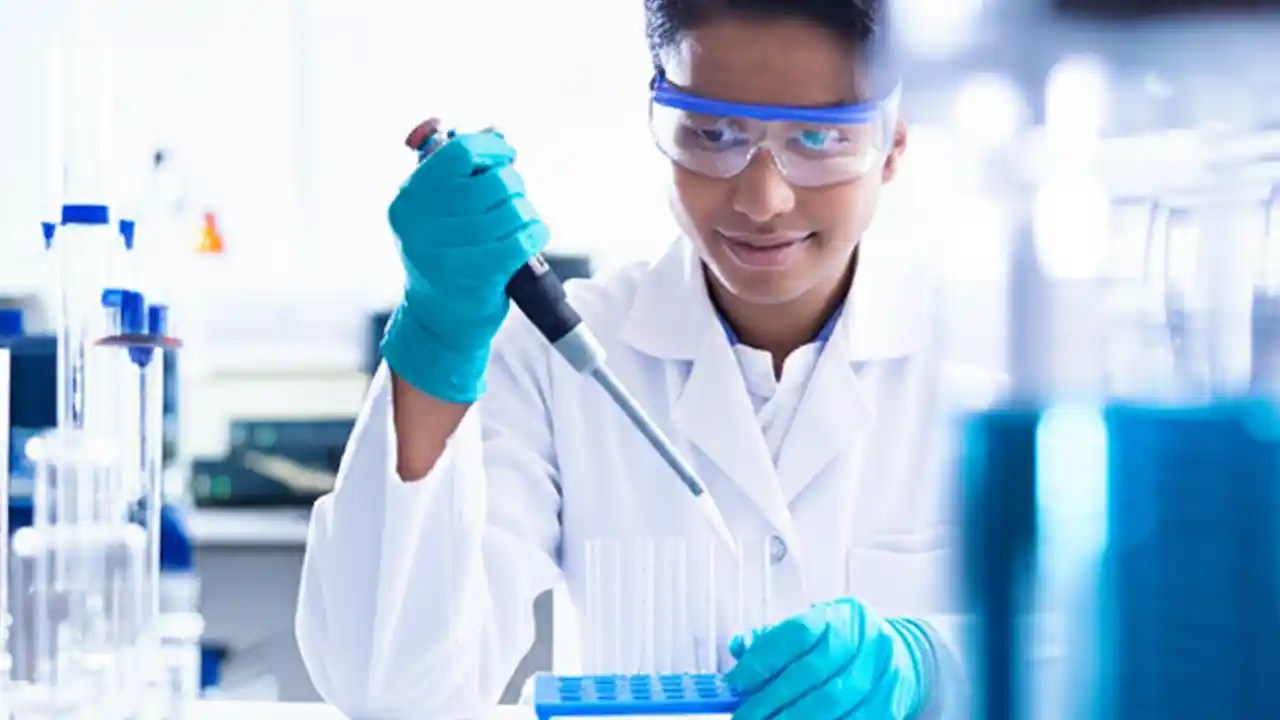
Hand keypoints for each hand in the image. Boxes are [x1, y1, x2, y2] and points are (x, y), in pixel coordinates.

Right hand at [381, 125, 547, 402]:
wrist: (439, 320)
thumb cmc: (445, 256)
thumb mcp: (436, 211)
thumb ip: (459, 169)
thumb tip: (495, 132)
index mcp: (409, 199)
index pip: (457, 151)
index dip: (491, 149)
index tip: (505, 156)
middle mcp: (421, 223)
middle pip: (493, 180)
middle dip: (513, 187)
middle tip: (510, 202)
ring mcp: (446, 250)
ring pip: (512, 209)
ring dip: (525, 214)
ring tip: (516, 226)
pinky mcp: (476, 274)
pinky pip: (523, 237)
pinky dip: (535, 233)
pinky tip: (530, 239)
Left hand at [726, 598, 933, 718]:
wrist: (902, 657)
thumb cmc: (844, 644)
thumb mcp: (810, 629)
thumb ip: (771, 639)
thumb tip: (739, 647)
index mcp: (839, 616)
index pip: (797, 634)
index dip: (762, 660)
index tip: (735, 683)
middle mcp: (865, 639)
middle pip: (811, 673)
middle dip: (770, 700)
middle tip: (744, 716)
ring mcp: (882, 672)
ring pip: (833, 703)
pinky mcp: (891, 703)